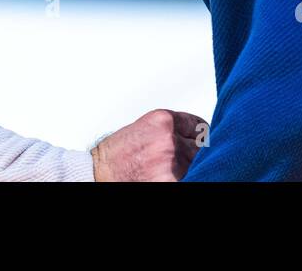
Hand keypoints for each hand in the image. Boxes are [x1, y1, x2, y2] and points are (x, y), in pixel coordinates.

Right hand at [91, 108, 206, 180]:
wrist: (100, 172)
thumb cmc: (119, 154)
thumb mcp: (146, 128)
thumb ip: (171, 130)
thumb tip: (195, 138)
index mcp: (164, 120)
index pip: (198, 125)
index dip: (198, 136)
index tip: (199, 141)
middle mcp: (169, 138)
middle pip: (201, 145)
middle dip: (194, 152)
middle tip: (182, 158)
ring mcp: (172, 160)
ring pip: (198, 163)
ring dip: (191, 166)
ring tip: (170, 166)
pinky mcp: (171, 180)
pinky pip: (192, 176)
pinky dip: (188, 176)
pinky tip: (172, 175)